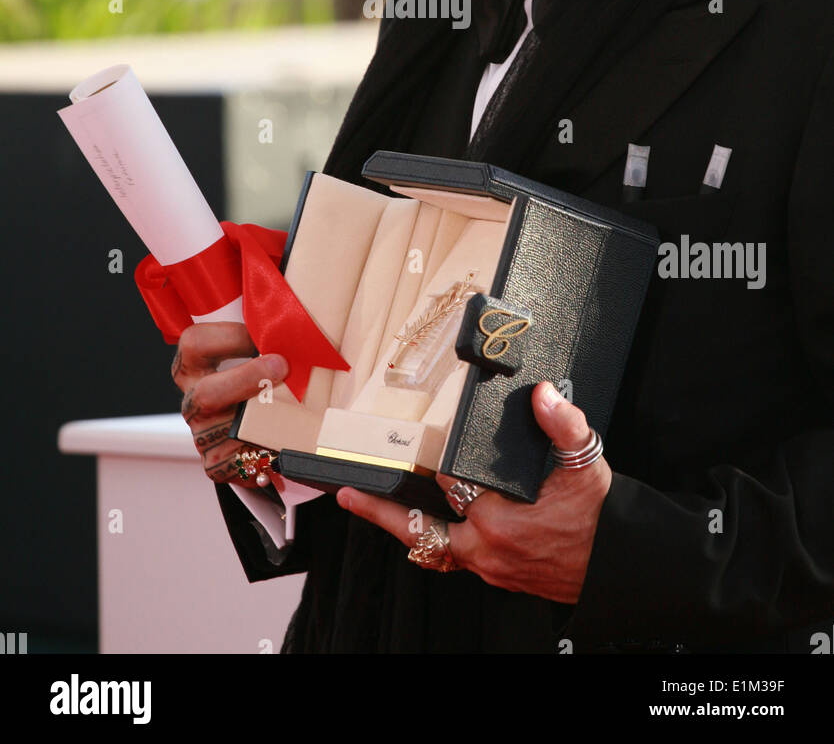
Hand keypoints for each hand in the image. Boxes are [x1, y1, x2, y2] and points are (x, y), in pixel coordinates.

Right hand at [171, 322, 286, 490]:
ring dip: (264, 418)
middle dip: (247, 380)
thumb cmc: (259, 378)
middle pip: (205, 394)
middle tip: (282, 367)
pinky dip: (263, 451)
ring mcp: (202, 435)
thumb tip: (295, 318)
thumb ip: (264, 332)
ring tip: (293, 407)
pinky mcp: (216, 464)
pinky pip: (237, 463)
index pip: (193, 343)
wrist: (257, 428)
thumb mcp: (254, 349)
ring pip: (226, 432)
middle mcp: (193, 400)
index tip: (259, 334)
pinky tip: (281, 439)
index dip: (228, 336)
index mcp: (194, 365)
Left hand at [335, 381, 611, 602]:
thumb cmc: (601, 519)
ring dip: (402, 528)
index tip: (420, 440)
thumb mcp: (586, 465)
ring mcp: (490, 567)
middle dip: (382, 510)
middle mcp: (486, 550)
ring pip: (431, 547)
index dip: (437, 462)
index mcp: (499, 521)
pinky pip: (452, 559)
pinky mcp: (497, 575)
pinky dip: (432, 542)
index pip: (450, 485)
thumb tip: (542, 395)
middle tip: (346, 492)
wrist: (619, 566)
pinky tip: (420, 527)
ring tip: (366, 506)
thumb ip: (563, 426)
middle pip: (420, 527)